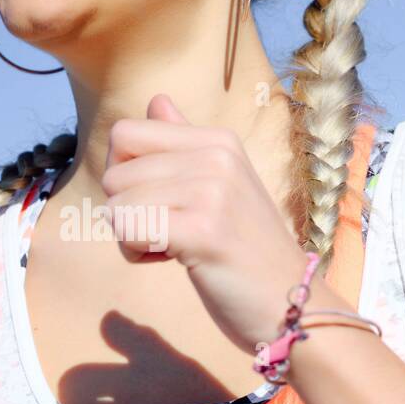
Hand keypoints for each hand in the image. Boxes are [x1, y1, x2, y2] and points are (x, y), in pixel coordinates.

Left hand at [101, 93, 315, 355]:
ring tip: (175, 248)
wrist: (290, 303)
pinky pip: (127, 229)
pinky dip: (137, 252)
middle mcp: (216, 155)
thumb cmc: (245, 250)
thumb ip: (182, 142)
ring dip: (132, 237)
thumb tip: (155, 100)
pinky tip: (171, 260)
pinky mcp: (204, 230)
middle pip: (114, 173)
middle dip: (126, 211)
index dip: (124, 174)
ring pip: (116, 203)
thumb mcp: (219, 184)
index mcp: (217, 140)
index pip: (125, 133)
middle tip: (168, 233)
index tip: (158, 202)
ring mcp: (212, 191)